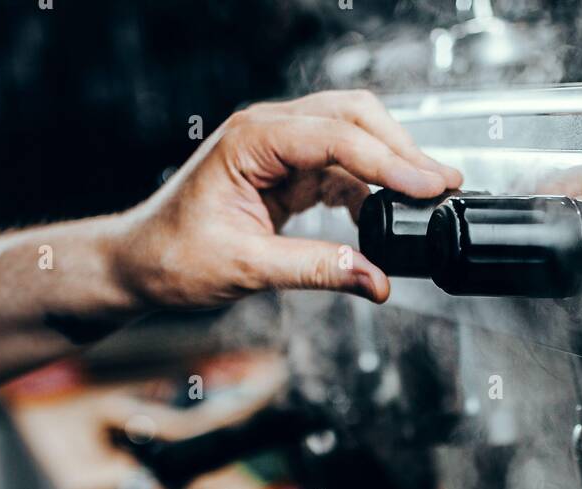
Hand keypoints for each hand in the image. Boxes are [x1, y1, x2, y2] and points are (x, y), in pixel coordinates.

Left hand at [112, 90, 462, 308]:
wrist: (138, 265)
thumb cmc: (172, 257)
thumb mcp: (246, 268)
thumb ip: (315, 270)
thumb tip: (375, 280)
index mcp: (252, 140)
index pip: (336, 136)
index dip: (388, 162)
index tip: (428, 187)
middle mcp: (267, 132)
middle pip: (352, 116)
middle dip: (401, 149)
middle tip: (442, 184)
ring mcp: (278, 151)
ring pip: (350, 135)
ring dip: (390, 163)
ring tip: (429, 194)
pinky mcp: (285, 174)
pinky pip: (339, 169)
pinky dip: (368, 188)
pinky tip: (387, 214)